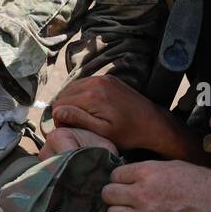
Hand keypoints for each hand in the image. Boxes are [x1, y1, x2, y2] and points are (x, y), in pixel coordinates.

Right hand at [51, 75, 204, 160]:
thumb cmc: (129, 133)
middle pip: (64, 94)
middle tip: (75, 125)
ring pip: (73, 88)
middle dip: (65, 109)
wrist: (153, 123)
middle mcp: (96, 82)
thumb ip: (79, 119)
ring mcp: (103, 78)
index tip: (69, 129)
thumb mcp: (102, 132)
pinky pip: (85, 84)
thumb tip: (57, 111)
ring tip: (82, 117)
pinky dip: (82, 96)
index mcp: (93, 95)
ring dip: (73, 102)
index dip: (60, 118)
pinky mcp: (108, 78)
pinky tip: (90, 109)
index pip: (59, 103)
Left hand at [101, 160, 210, 211]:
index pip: (115, 175)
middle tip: (125, 200)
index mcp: (147, 173)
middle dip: (115, 196)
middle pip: (108, 195)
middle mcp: (142, 195)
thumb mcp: (172, 166)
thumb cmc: (200, 184)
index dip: (120, 180)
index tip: (126, 184)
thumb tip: (129, 176)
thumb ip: (147, 171)